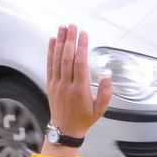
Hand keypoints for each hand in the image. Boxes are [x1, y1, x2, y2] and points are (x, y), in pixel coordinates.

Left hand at [44, 24, 111, 151]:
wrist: (65, 130)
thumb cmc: (83, 119)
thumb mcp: (100, 109)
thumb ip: (105, 93)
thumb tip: (107, 76)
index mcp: (80, 90)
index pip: (80, 64)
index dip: (82, 48)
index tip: (84, 35)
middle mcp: (66, 85)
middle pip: (67, 58)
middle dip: (70, 40)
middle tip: (73, 26)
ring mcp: (57, 84)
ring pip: (57, 59)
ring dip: (60, 42)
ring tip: (63, 28)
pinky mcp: (50, 84)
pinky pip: (50, 65)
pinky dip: (50, 52)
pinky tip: (52, 41)